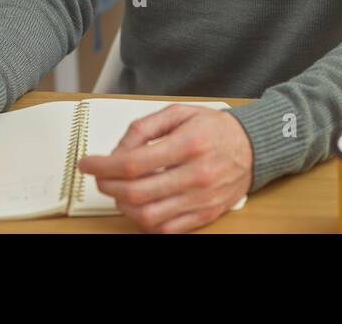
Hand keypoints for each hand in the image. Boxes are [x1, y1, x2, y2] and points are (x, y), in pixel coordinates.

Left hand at [77, 104, 252, 232]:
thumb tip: (118, 150)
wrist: (253, 148)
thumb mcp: (179, 113)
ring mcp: (201, 198)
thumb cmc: (216, 130)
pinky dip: (145, 221)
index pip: (133, 163)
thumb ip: (145, 126)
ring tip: (120, 190)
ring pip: (147, 215)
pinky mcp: (205, 214)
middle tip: (100, 176)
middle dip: (108, 185)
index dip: (103, 166)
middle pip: (136, 191)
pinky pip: (166, 228)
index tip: (88, 163)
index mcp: (189, 144)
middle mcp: (196, 174)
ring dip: (123, 205)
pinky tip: (141, 204)